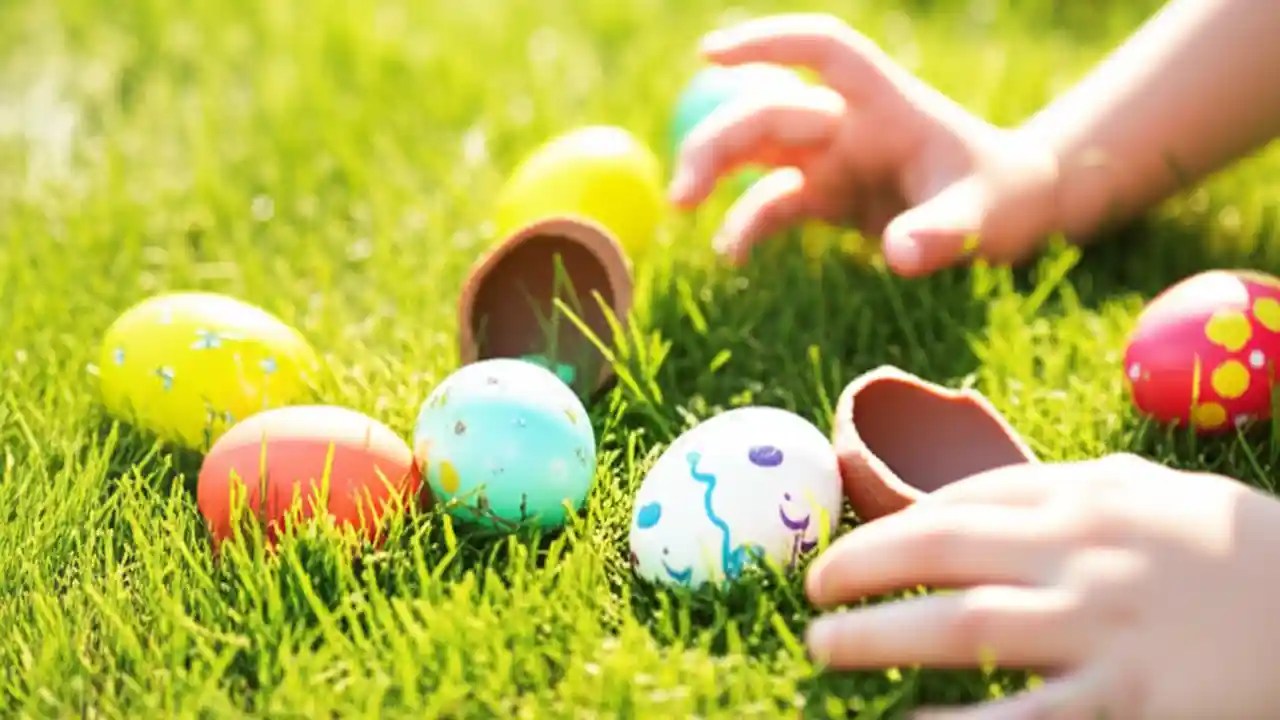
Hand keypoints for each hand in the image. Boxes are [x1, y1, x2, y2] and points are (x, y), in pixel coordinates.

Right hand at [668, 14, 1059, 276]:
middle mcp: (849, 124)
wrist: (1010, 213)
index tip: (710, 56)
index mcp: (887, 104)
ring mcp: (832, 160)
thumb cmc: (1004, 197)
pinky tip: (732, 255)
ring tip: (683, 209)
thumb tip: (899, 255)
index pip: (823, 51)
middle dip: (718, 141)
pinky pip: (771, 204)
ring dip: (714, 173)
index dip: (768, 44)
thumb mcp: (986, 216)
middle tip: (684, 191)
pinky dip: (746, 225)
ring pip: (756, 152)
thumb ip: (944, 233)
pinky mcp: (826, 198)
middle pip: (767, 111)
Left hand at [803, 453, 1279, 718]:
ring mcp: (1102, 628)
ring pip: (964, 626)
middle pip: (941, 553)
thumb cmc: (1237, 550)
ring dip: (879, 636)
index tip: (850, 547)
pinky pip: (1025, 717)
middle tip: (812, 590)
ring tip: (823, 646)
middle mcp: (1082, 554)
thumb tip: (979, 500)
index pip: (961, 501)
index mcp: (1086, 497)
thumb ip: (1068, 492)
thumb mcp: (1151, 494)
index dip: (889, 525)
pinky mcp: (1130, 701)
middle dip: (861, 568)